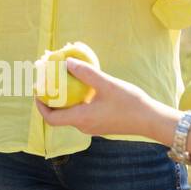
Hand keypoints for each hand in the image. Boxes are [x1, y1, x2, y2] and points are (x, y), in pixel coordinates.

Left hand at [35, 58, 162, 137]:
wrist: (152, 120)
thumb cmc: (130, 103)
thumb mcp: (106, 84)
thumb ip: (86, 73)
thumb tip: (66, 62)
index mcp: (81, 119)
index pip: (51, 119)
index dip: (40, 106)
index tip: (37, 92)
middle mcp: (84, 127)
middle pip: (60, 116)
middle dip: (51, 100)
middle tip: (48, 83)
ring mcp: (93, 127)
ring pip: (71, 114)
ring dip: (65, 101)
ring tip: (64, 82)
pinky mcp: (102, 124)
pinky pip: (82, 114)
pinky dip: (77, 102)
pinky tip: (83, 88)